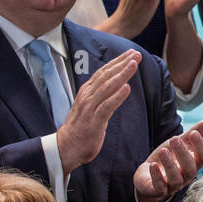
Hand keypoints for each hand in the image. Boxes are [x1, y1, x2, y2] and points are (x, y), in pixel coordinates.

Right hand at [55, 49, 140, 174]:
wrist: (65, 148)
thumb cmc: (80, 129)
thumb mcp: (90, 107)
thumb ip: (100, 96)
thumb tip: (115, 87)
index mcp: (87, 92)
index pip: (104, 72)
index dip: (118, 62)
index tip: (131, 53)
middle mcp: (87, 96)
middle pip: (106, 75)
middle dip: (122, 63)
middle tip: (137, 54)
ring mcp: (89, 108)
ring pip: (107, 87)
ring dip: (121, 74)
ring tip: (134, 64)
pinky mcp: (94, 121)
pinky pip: (107, 106)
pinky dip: (117, 96)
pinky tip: (127, 88)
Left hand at [134, 116, 202, 201]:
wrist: (148, 175)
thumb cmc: (170, 157)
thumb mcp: (182, 142)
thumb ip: (199, 131)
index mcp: (193, 164)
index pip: (202, 158)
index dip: (200, 146)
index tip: (193, 133)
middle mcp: (185, 177)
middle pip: (190, 169)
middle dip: (183, 154)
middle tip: (175, 139)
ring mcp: (172, 185)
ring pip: (176, 179)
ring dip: (170, 165)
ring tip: (164, 151)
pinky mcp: (157, 190)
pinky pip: (159, 187)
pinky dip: (157, 176)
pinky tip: (153, 165)